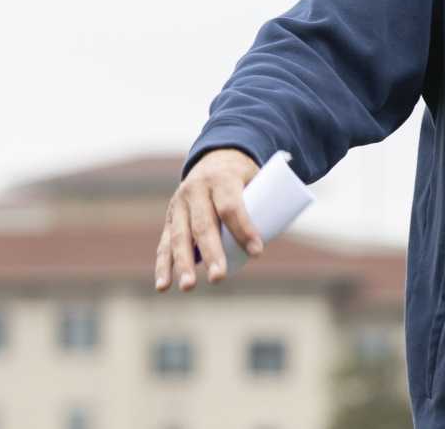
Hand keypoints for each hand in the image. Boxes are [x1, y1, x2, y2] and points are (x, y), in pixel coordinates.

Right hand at [154, 147, 263, 291]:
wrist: (215, 158)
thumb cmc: (244, 176)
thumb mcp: (257, 178)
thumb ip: (268, 203)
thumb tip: (281, 237)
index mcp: (221, 178)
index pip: (231, 206)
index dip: (243, 229)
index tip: (257, 252)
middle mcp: (196, 190)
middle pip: (204, 225)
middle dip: (212, 253)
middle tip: (219, 277)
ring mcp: (179, 205)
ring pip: (179, 237)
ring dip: (183, 264)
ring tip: (189, 287)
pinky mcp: (170, 218)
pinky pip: (164, 244)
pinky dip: (163, 266)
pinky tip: (163, 286)